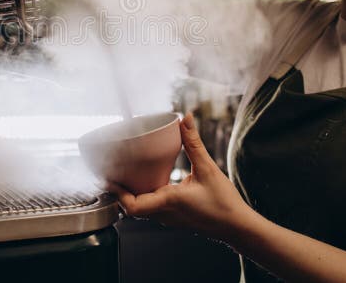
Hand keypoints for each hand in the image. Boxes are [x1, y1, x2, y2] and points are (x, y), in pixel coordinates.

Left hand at [108, 112, 255, 242]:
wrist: (237, 227)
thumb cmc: (224, 204)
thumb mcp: (208, 169)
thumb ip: (194, 143)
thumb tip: (185, 119)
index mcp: (169, 202)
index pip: (132, 206)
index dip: (117, 193)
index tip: (108, 177)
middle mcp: (164, 213)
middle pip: (130, 206)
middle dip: (118, 189)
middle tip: (111, 169)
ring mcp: (167, 217)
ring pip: (140, 208)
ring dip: (129, 192)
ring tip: (122, 172)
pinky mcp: (172, 216)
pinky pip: (150, 207)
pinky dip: (142, 194)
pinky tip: (144, 180)